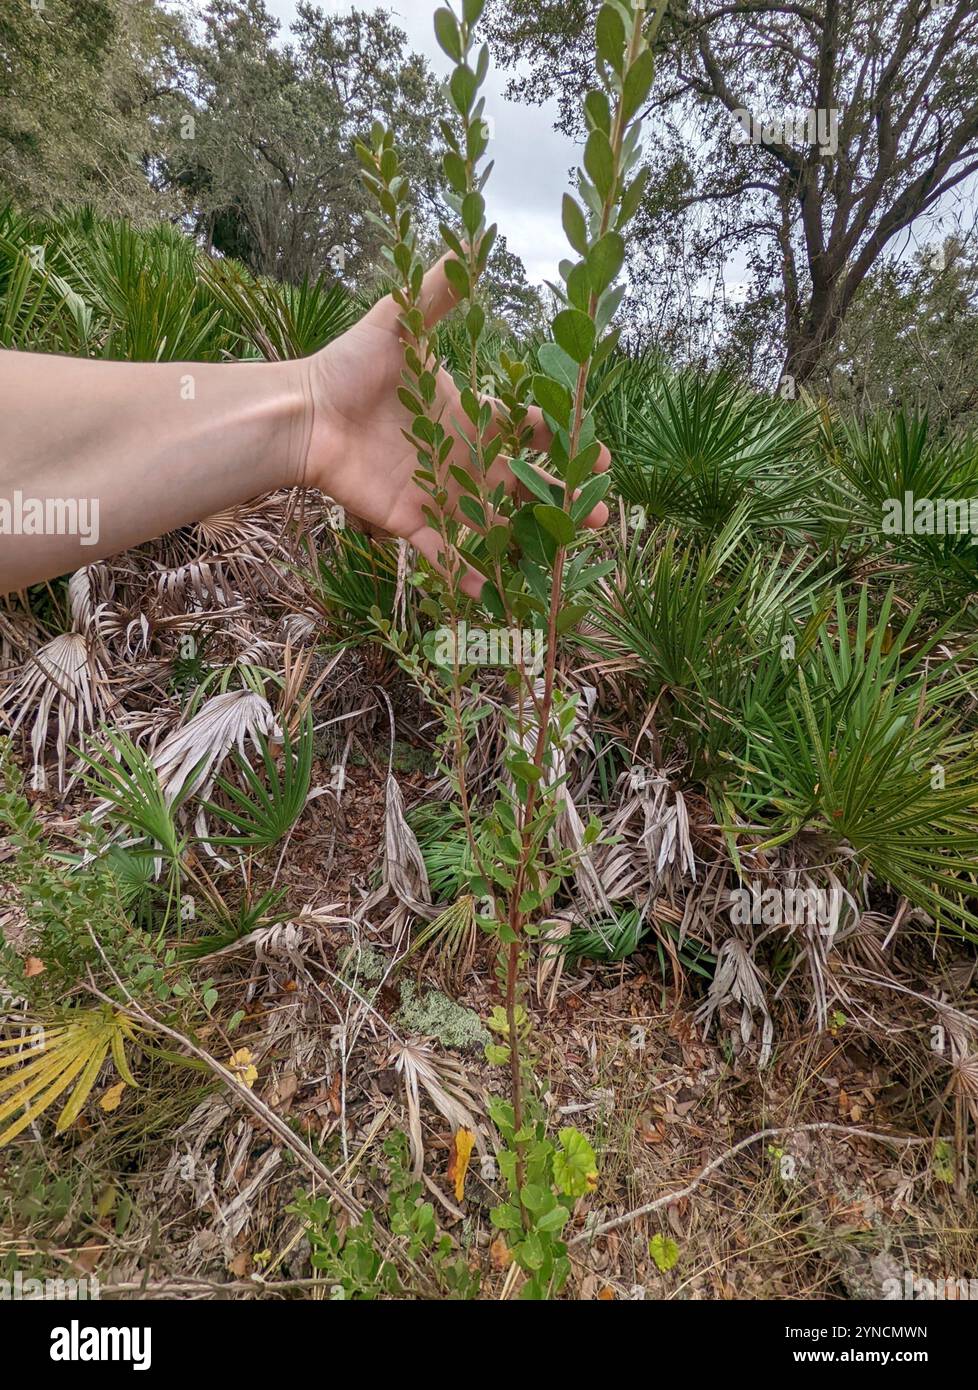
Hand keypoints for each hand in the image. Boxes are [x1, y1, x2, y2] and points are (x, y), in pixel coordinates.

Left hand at [301, 254, 610, 597]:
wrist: (306, 414)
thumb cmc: (350, 367)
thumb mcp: (397, 325)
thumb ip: (433, 295)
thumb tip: (461, 242)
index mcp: (467, 416)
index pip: (525, 429)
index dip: (558, 438)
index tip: (593, 451)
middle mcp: (461, 458)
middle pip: (523, 482)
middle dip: (561, 497)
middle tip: (595, 512)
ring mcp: (440, 493)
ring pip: (495, 521)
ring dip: (530, 539)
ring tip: (565, 558)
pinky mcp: (412, 520)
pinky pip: (446, 552)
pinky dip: (466, 574)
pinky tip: (494, 596)